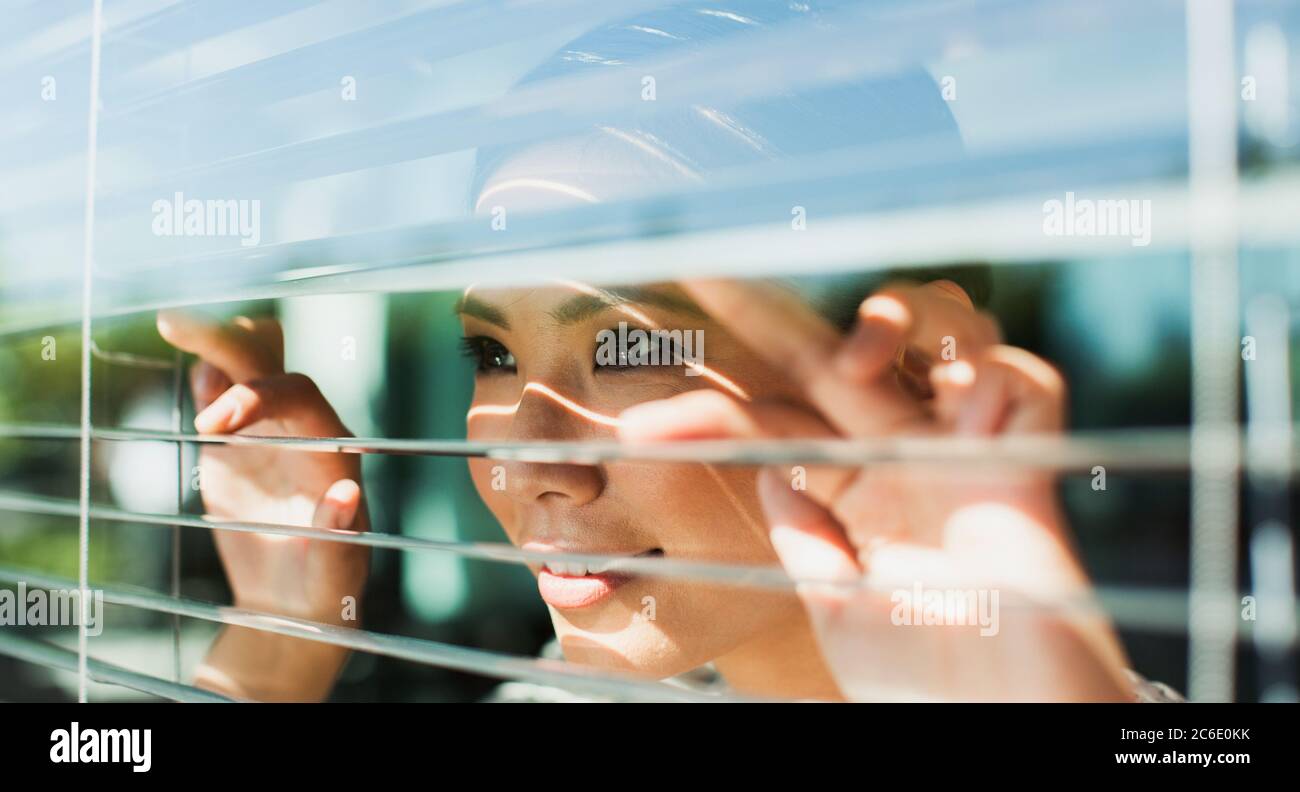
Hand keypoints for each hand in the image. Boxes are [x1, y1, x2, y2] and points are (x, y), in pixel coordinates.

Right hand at [157, 310, 368, 700]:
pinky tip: (192, 372)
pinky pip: (221, 396)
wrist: (291, 607)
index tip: (210, 428)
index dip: (256, 398)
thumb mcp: (337, 578)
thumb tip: (348, 495)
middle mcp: (303, 432)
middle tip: (173, 322)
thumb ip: (341, 540)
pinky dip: (205, 378)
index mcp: (333, 451)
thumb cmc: (325, 596)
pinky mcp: (235, 447)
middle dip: (227, 340)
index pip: (298, 397)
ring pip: (245, 368)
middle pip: (270, 364)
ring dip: (214, 343)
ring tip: (173, 322)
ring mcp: (267, 433)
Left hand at [618, 279, 1131, 701]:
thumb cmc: (925, 683)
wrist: (1001, 721)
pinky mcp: (1028, 465)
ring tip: (862, 359)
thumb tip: (771, 470)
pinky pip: (1024, 382)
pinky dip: (994, 379)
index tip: (637, 426)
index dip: (706, 416)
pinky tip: (966, 414)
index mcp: (853, 491)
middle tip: (706, 270)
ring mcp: (964, 454)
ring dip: (896, 319)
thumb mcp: (837, 608)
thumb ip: (806, 537)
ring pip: (937, 333)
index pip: (772, 429)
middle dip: (769, 311)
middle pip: (832, 358)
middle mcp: (903, 457)